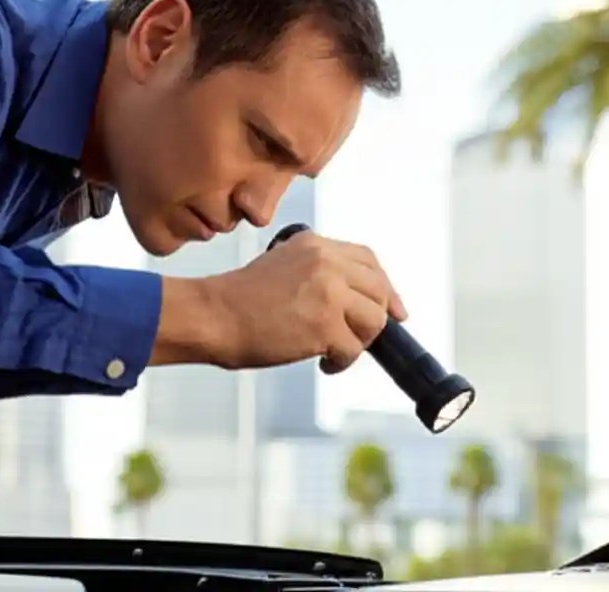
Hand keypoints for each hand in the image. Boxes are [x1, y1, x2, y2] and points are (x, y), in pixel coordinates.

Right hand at [201, 231, 406, 373]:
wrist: (212, 315)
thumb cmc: (240, 300)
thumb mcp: (283, 265)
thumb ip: (318, 271)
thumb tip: (354, 299)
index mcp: (316, 244)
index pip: (369, 260)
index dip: (386, 287)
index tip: (395, 310)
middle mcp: (326, 262)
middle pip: (379, 291)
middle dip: (375, 319)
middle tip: (359, 337)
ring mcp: (328, 292)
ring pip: (373, 321)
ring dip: (358, 342)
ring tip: (333, 350)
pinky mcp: (324, 325)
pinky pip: (353, 349)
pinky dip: (342, 362)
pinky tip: (323, 363)